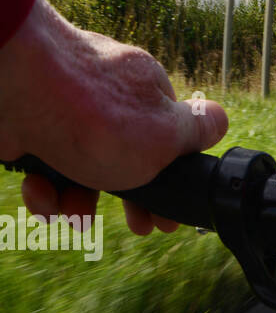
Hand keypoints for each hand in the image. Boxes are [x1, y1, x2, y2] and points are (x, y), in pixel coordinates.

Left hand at [0, 0, 228, 234]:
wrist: (12, 87)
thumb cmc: (94, 115)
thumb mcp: (165, 134)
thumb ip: (197, 132)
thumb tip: (219, 121)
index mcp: (149, 94)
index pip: (169, 139)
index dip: (171, 180)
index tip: (167, 215)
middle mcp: (110, 96)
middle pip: (125, 157)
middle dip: (126, 197)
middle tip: (135, 225)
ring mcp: (66, 109)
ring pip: (81, 167)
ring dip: (77, 199)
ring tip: (68, 214)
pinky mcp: (29, 122)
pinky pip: (44, 164)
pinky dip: (43, 186)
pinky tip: (40, 193)